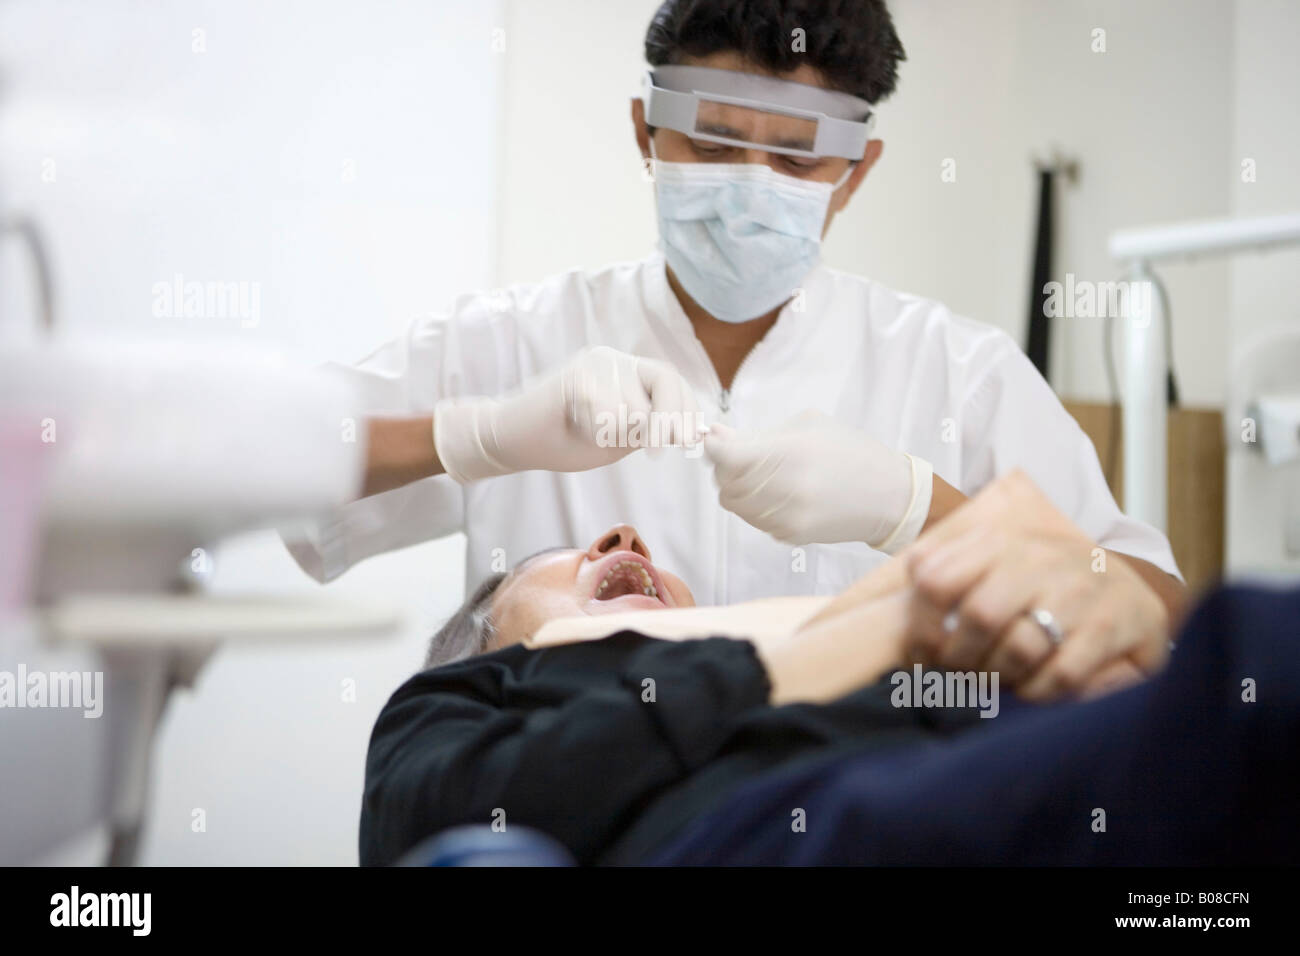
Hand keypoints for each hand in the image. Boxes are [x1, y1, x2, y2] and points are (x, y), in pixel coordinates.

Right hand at [434, 346, 700, 482]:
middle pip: (665, 379)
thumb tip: (693, 432)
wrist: (514, 442)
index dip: (686, 411)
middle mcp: (615, 360)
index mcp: (628, 373)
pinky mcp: (576, 374)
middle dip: (668, 420)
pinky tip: (579, 428)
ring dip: (619, 433)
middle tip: (655, 452)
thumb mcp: (620, 439)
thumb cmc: (566, 442)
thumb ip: (652, 431)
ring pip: (635, 406)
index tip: (688, 442)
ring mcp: (594, 362)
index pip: (673, 382)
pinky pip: (607, 411)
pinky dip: (598, 430)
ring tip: (591, 433)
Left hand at [703, 409, 932, 551]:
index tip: (713, 439)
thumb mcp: (807, 427)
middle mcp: (785, 489)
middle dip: (725, 467)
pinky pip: (754, 520)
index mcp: (789, 454)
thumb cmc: (850, 452)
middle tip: (740, 455)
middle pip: (725, 483)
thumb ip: (759, 434)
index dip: (713, 447)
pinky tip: (780, 494)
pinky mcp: (791, 536)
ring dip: (739, 488)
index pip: (726, 456)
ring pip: (735, 505)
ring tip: (765, 474)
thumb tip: (716, 434)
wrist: (889, 496)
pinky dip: (756, 506)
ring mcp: (787, 517)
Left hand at [902, 470, 1169, 700]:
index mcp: (998, 540)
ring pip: (1018, 648)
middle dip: (958, 659)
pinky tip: (1030, 692)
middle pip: (977, 615)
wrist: (1129, 591)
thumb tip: (842, 613)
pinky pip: (1060, 674)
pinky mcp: (1111, 626)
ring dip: (997, 679)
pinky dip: (1037, 694)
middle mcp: (1037, 559)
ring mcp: (1078, 590)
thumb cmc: (1041, 583)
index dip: (917, 623)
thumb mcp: (991, 562)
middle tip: (957, 677)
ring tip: (992, 684)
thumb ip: (937, 573)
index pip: (934, 576)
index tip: (918, 653)